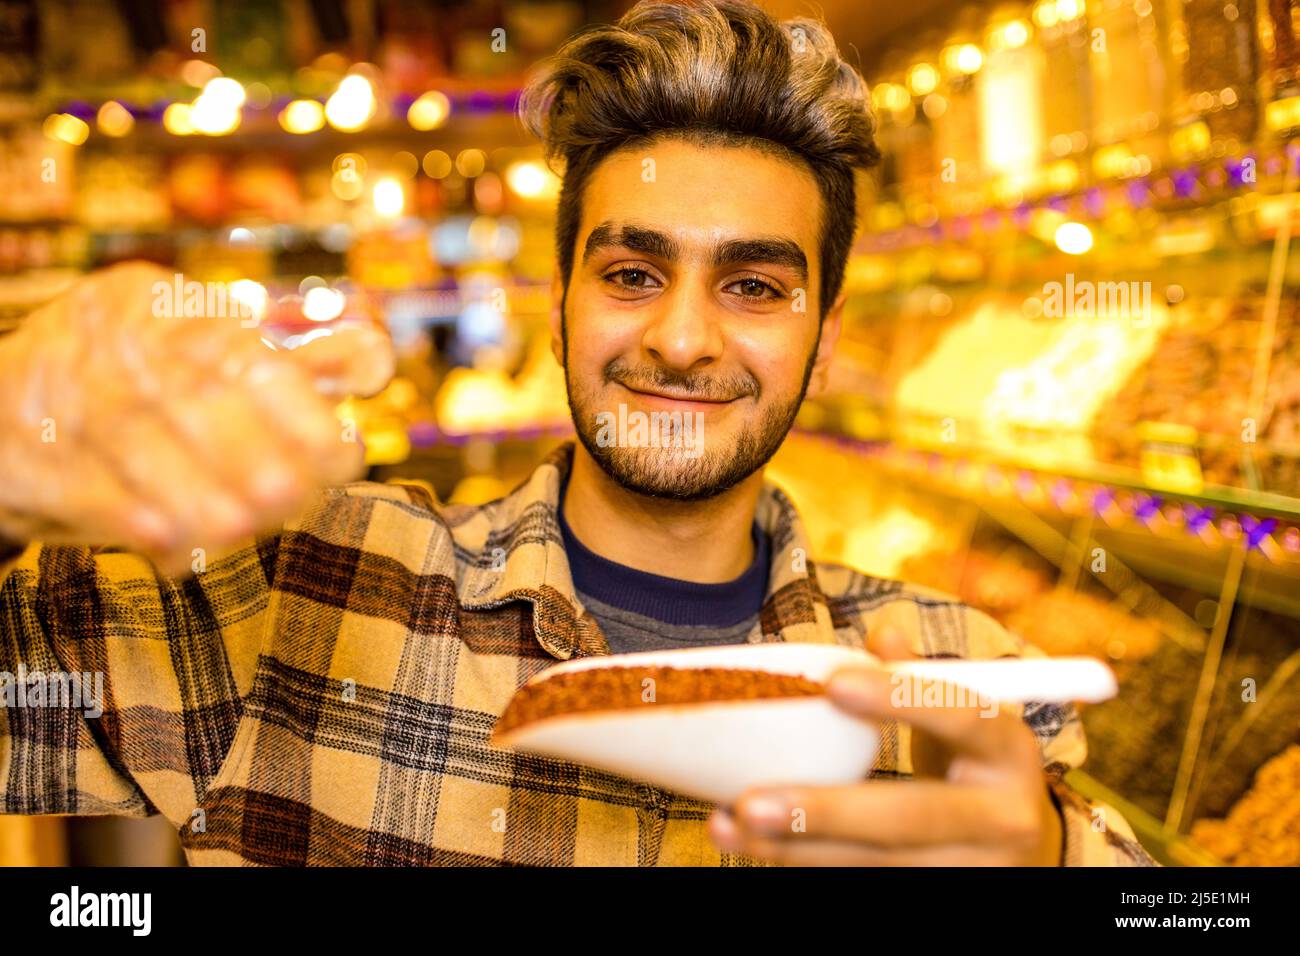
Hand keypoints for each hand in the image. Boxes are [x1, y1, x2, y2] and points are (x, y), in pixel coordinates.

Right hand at [0, 262, 388, 575]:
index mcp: (173, 311)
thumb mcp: (210, 358)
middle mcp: (116, 340)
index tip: (344, 459)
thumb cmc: (141, 385)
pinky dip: (123, 515)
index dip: (300, 410)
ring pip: (134, 440)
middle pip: (190, 395)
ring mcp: (63, 390)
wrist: (5, 401)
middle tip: (294, 500)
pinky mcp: (21, 447)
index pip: (244, 355)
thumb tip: (376, 360)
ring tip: (243, 529)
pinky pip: (75, 480)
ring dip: (194, 492)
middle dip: (251, 454)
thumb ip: (295, 368)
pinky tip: (167, 547)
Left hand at [708, 627, 1063, 864]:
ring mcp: (973, 869)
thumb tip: (882, 636)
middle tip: (751, 801)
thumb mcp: (964, 718)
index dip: (899, 700)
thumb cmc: (974, 766)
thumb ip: (919, 678)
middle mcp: (1001, 818)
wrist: (1024, 847)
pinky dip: (803, 860)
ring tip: (729, 825)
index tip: (832, 683)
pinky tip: (755, 843)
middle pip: (909, 819)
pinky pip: (865, 880)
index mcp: (1007, 751)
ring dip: (795, 848)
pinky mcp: (937, 893)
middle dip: (826, 812)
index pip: (961, 716)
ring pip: (876, 862)